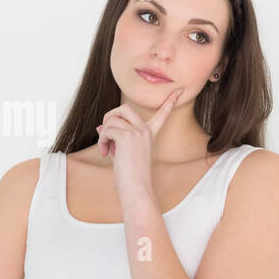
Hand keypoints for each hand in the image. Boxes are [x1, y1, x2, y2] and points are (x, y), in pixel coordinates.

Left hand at [95, 87, 184, 202]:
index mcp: (150, 134)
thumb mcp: (122, 152)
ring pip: (111, 119)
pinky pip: (106, 129)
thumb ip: (115, 137)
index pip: (162, 114)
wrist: (136, 188)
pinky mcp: (126, 136)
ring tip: (106, 149)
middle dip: (109, 117)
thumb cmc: (130, 175)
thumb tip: (99, 127)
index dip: (170, 102)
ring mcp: (137, 132)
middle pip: (123, 108)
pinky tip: (105, 153)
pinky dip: (102, 140)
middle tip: (105, 134)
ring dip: (103, 134)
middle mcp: (145, 130)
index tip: (178, 90)